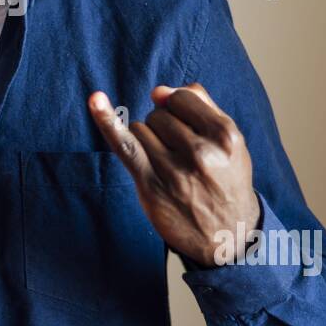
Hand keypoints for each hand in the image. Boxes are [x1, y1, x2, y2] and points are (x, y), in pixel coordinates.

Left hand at [88, 83, 258, 267]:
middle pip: (159, 114)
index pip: (181, 98)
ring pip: (141, 128)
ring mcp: (173, 171)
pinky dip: (108, 121)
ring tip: (169, 163)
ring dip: (148, 140)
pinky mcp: (150, 186)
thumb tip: (159, 91)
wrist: (227, 235)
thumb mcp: (230, 141)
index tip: (183, 123)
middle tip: (181, 153)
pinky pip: (124, 145)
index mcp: (224, 136)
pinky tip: (95, 102)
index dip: (177, 107)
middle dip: (164, 127)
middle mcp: (200, 153)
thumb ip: (201, 106)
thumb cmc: (225, 180)